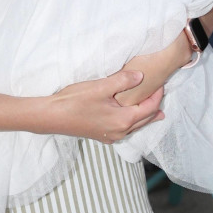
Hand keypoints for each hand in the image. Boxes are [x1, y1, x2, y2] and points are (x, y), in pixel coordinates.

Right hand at [47, 69, 163, 142]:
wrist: (51, 117)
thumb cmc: (74, 101)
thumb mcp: (101, 87)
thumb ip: (123, 80)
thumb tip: (141, 76)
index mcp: (123, 120)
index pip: (150, 108)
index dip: (157, 95)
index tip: (160, 82)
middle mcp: (120, 132)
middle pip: (146, 119)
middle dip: (155, 107)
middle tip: (161, 94)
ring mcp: (111, 136)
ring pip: (136, 126)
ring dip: (146, 115)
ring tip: (156, 109)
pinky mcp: (102, 136)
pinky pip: (125, 129)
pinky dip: (134, 121)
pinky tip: (131, 116)